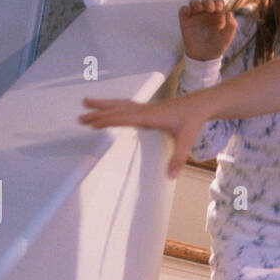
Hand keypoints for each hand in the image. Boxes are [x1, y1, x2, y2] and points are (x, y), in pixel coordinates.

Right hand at [79, 96, 206, 177]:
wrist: (200, 105)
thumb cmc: (192, 120)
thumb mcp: (185, 140)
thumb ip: (177, 159)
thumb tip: (171, 176)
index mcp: (149, 116)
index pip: (124, 118)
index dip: (107, 120)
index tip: (92, 124)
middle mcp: (144, 110)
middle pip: (116, 110)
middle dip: (97, 113)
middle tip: (80, 117)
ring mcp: (145, 107)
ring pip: (119, 104)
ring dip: (102, 104)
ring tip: (85, 102)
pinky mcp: (147, 108)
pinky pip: (125, 105)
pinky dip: (114, 105)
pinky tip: (109, 107)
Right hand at [179, 0, 236, 60]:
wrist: (204, 57)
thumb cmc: (217, 46)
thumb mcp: (227, 38)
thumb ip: (231, 26)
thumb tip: (230, 12)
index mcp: (217, 15)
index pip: (218, 3)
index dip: (218, 2)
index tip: (219, 8)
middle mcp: (206, 13)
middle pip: (206, 0)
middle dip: (208, 1)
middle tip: (210, 8)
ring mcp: (196, 16)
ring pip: (194, 2)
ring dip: (196, 2)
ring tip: (199, 9)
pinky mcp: (186, 21)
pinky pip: (183, 10)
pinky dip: (185, 9)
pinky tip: (189, 12)